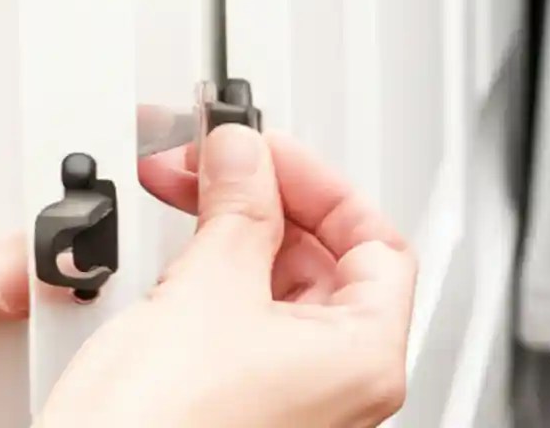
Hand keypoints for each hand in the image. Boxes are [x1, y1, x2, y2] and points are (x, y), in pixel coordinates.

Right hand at [40, 125, 417, 426]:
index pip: (375, 240)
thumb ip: (236, 207)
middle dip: (263, 199)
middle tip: (211, 163)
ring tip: (184, 196)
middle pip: (324, 258)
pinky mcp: (237, 400)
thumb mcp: (206, 290)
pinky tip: (174, 253)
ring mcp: (288, 396)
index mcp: (364, 359)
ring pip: (276, 286)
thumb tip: (242, 153)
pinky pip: (241, 319)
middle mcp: (337, 385)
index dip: (319, 182)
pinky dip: (212, 274)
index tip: (264, 150)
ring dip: (232, 231)